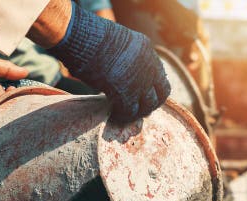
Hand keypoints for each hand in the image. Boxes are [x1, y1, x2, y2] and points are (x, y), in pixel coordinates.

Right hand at [49, 4, 170, 121]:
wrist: (84, 38)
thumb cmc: (89, 37)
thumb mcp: (116, 43)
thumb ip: (124, 57)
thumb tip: (117, 73)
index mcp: (146, 49)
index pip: (160, 74)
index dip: (152, 87)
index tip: (142, 94)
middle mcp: (149, 65)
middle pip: (161, 93)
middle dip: (151, 103)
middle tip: (139, 110)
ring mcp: (141, 80)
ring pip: (148, 106)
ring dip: (137, 113)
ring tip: (125, 115)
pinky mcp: (127, 93)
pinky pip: (130, 112)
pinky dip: (123, 117)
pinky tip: (115, 116)